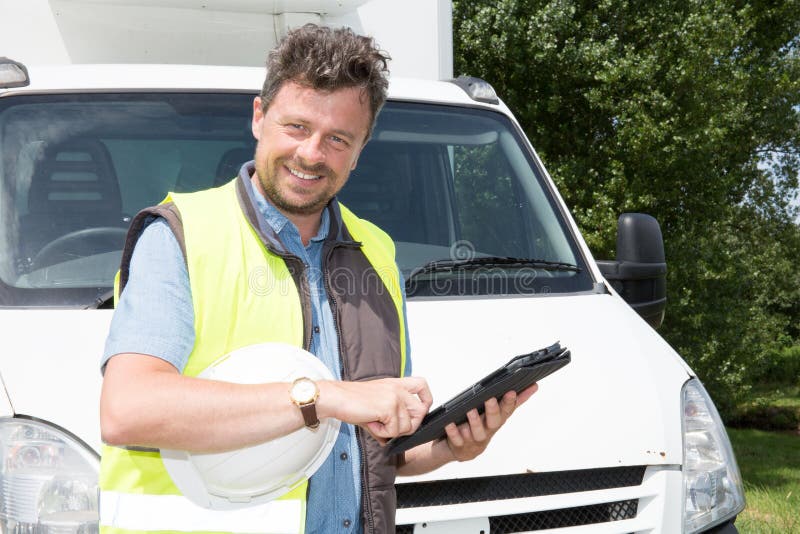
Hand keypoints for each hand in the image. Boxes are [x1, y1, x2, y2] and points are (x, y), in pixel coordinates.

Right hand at [318, 377, 432, 443]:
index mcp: (396, 384)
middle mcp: (398, 388)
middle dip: (408, 426)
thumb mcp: (375, 408)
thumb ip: (388, 420)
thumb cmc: (351, 400)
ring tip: (375, 422)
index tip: (419, 411)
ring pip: (407, 426)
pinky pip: (395, 431)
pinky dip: (382, 433)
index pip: (422, 385)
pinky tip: (371, 424)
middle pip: (421, 412)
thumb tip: (390, 440)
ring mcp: (395, 397)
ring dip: (391, 431)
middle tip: (389, 426)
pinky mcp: (389, 407)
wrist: (336, 398)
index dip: (426, 400)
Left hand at [443, 383, 537, 461]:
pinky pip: (456, 439)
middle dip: (493, 410)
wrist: (461, 450)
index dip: (511, 401)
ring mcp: (474, 439)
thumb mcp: (497, 414)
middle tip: (490, 399)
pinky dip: (453, 431)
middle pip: (493, 421)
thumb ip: (514, 401)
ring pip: (476, 431)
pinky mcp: (460, 445)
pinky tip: (450, 423)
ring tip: (470, 410)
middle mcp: (487, 431)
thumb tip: (533, 385)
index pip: (507, 410)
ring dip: (474, 421)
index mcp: (497, 421)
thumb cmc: (481, 426)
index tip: (512, 391)